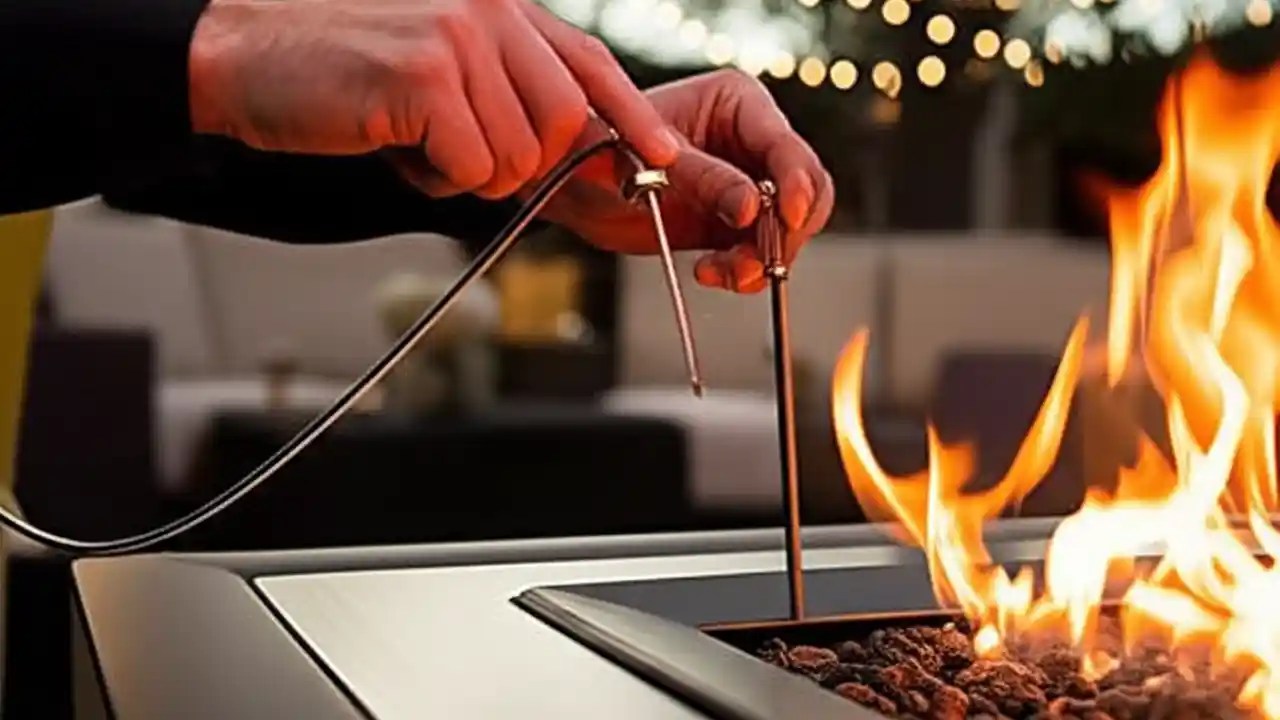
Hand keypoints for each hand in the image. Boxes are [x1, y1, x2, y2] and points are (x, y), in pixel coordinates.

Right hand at [187, 0, 678, 198]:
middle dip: (519, 163)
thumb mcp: (438, 63)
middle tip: (456, 149)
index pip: (590, 62)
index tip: (662, 156)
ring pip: (519, 156)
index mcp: (499, 6)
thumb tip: (560, 151)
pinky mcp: (424, 76)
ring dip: (467, 173)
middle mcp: (489, 12)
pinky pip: (471, 170)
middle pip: (563, 123)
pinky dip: (434, 178)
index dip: (631, 116)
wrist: (244, 55)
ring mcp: (459, 39)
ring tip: (412, 137)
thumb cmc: (342, 72)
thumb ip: (504, 88)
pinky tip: (392, 142)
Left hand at [525, 70, 833, 293]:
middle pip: (804, 188)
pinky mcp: (737, 225)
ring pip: (791, 227)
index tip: (786, 215)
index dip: (794, 182)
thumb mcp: (647, 163)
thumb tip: (752, 206)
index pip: (784, 144)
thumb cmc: (597, 154)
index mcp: (737, 104)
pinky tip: (710, 272)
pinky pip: (764, 254)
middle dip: (784, 230)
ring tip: (726, 272)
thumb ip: (702, 179)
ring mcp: (749, 184)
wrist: (574, 190)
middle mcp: (752, 141)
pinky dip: (746, 272)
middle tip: (756, 259)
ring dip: (765, 258)